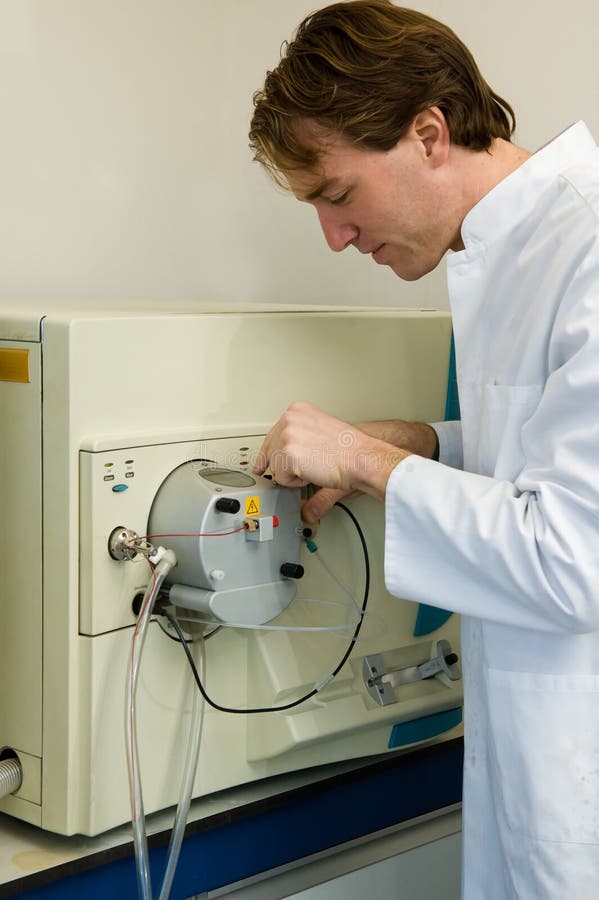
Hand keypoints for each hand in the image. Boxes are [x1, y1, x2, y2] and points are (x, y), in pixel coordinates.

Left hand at [254, 401, 409, 507]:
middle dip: (280, 466)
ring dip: (292, 474)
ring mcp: (287, 435)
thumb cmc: (350, 449)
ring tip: (315, 468)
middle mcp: (290, 419)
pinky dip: (295, 483)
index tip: (261, 464)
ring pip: (274, 466)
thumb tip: (283, 456)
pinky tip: (312, 474)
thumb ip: (300, 439)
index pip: (273, 434)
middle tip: (296, 473)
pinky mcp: (288, 454)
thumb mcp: (320, 432)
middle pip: (269, 450)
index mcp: (298, 411)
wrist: (362, 458)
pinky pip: (281, 478)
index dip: (270, 453)